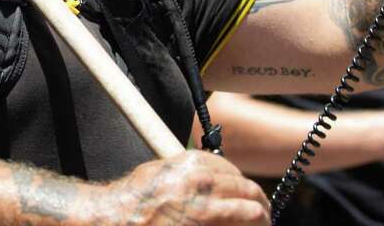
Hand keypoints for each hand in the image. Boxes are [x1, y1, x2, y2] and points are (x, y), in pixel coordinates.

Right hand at [101, 151, 268, 224]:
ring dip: (261, 219)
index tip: (246, 194)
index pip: (233, 171)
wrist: (120, 218)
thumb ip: (187, 171)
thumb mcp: (160, 171)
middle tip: (263, 212)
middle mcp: (205, 182)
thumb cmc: (135, 197)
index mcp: (193, 163)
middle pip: (249, 189)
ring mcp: (208, 209)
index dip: (241, 185)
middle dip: (259, 202)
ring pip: (253, 211)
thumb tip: (209, 178)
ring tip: (262, 223)